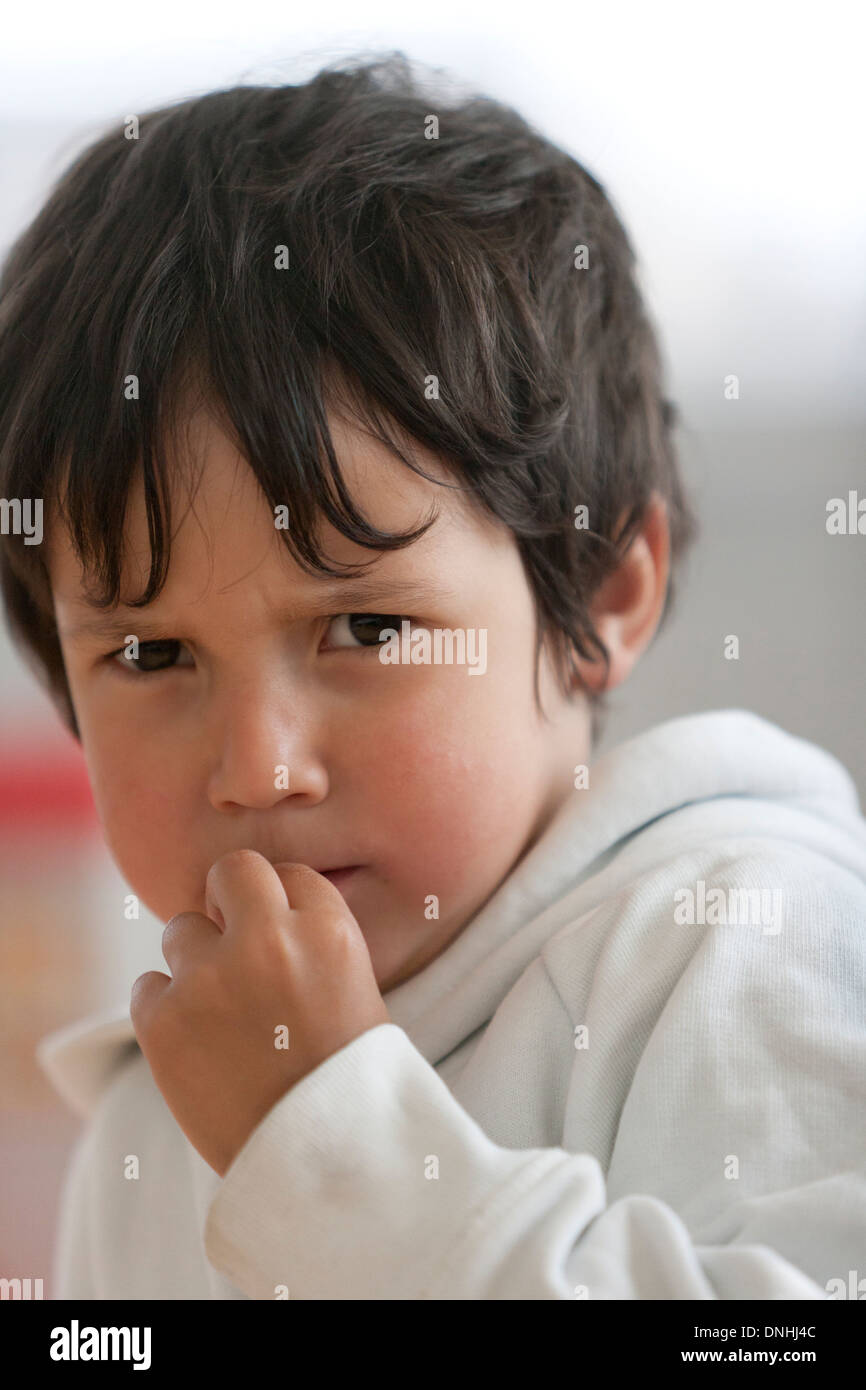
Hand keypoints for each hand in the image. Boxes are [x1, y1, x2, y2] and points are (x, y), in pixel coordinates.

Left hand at [130, 849, 390, 1175]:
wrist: (319, 1166)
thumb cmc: (345, 1081)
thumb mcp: (356, 991)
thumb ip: (311, 939)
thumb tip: (259, 905)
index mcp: (329, 931)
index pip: (290, 875)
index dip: (280, 904)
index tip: (277, 935)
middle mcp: (271, 941)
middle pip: (233, 870)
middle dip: (229, 898)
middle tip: (232, 939)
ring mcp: (212, 978)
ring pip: (182, 929)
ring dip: (195, 962)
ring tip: (221, 1016)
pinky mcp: (164, 1020)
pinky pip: (147, 986)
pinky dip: (165, 1011)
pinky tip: (197, 1046)